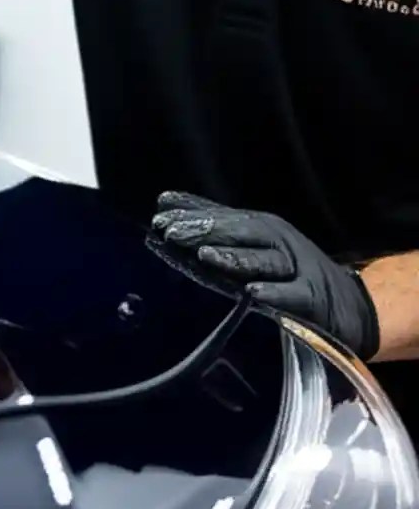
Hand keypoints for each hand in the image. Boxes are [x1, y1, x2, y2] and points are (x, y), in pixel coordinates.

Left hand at [150, 191, 379, 359]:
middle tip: (172, 233)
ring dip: (236, 258)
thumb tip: (165, 203)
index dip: (193, 214)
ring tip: (206, 255)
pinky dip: (273, 294)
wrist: (349, 305)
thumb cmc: (287, 270)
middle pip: (244, 232)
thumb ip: (212, 224)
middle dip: (208, 230)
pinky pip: (292, 296)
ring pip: (266, 261)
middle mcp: (280, 243)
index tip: (158, 216)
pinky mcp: (311, 300)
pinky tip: (252, 293)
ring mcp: (297, 270)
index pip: (225, 216)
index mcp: (262, 228)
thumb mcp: (253, 243)